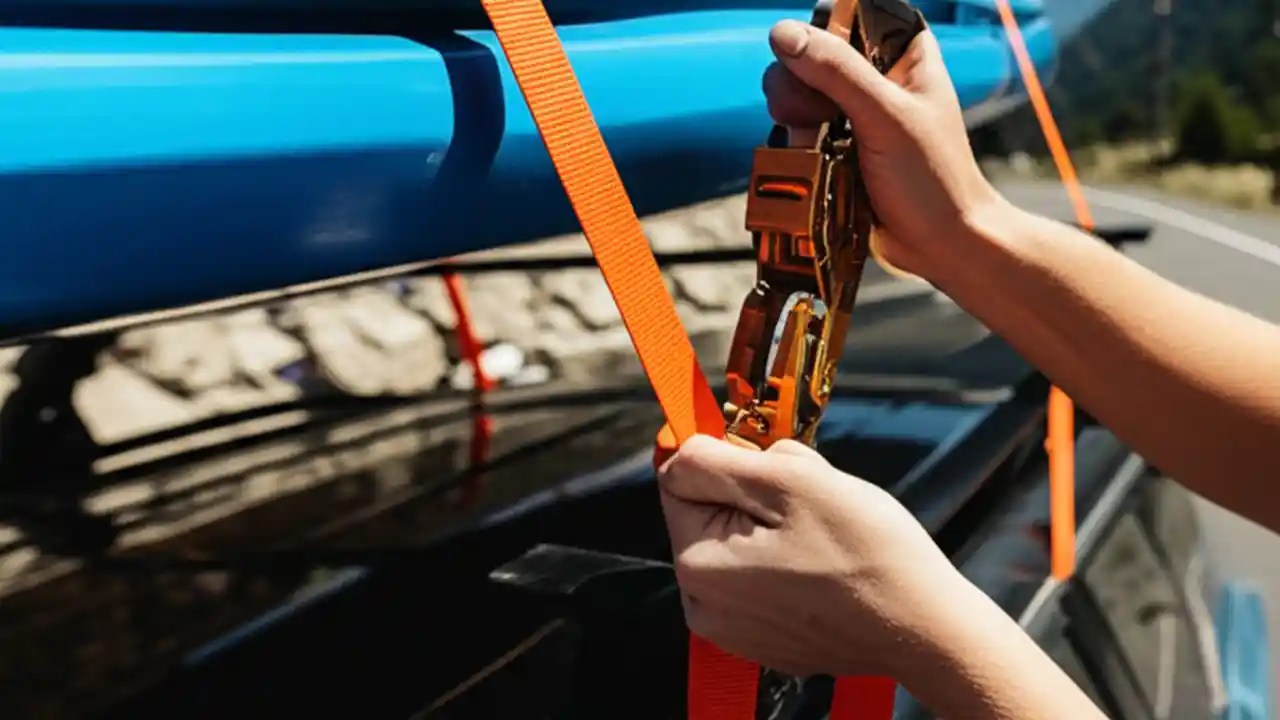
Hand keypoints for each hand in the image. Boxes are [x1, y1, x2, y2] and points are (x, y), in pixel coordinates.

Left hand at [657, 435, 978, 678]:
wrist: (925, 629)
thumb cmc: (867, 555)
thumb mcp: (790, 481)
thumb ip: (718, 460)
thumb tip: (678, 449)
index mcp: (698, 564)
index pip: (679, 480)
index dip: (722, 455)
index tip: (763, 456)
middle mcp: (704, 605)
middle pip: (709, 512)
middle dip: (752, 492)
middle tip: (806, 498)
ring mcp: (734, 628)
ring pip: (738, 542)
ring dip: (772, 525)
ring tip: (822, 533)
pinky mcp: (765, 639)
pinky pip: (759, 578)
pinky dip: (786, 560)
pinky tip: (825, 563)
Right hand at [763, 20, 1006, 278]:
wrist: (942, 245)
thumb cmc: (932, 180)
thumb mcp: (884, 117)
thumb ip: (836, 71)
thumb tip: (782, 34)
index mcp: (905, 52)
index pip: (850, 16)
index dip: (823, 34)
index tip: (813, 65)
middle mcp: (881, 77)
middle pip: (815, 54)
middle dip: (799, 82)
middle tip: (806, 113)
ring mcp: (859, 113)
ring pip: (802, 92)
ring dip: (795, 115)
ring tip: (810, 142)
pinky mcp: (842, 146)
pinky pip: (803, 129)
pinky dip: (797, 140)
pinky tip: (807, 156)